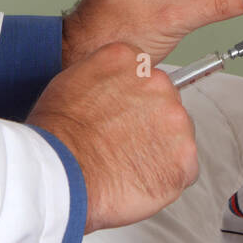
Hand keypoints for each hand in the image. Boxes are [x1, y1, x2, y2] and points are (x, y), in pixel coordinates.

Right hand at [28, 41, 197, 231]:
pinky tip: (140, 181)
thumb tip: (111, 87)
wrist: (60, 174)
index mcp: (130, 60)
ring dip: (159, 151)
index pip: (146, 76)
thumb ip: (102, 76)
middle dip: (150, 125)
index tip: (124, 118)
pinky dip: (166, 178)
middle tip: (124, 145)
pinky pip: (184, 169)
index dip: (134, 103)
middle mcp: (158, 82)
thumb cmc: (58, 137)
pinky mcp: (184, 156)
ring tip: (127, 166)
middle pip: (165, 103)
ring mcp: (175, 119)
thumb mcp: (71, 82)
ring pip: (177, 136)